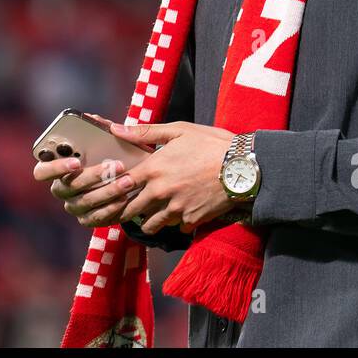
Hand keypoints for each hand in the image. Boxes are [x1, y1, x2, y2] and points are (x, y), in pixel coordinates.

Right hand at [33, 114, 139, 228]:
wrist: (128, 177)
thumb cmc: (111, 153)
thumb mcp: (107, 139)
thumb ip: (100, 129)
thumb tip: (94, 120)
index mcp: (57, 168)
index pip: (41, 172)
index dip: (55, 167)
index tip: (76, 161)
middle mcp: (61, 189)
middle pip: (68, 187)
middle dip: (93, 176)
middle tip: (116, 165)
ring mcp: (74, 206)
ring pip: (85, 202)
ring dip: (108, 191)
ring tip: (128, 181)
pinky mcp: (88, 219)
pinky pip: (96, 218)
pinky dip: (111, 208)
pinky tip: (125, 198)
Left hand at [111, 122, 240, 234]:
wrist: (242, 166)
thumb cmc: (210, 144)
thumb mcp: (179, 130)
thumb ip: (145, 131)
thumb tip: (116, 128)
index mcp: (154, 169)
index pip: (121, 186)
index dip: (115, 189)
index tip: (114, 191)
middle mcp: (160, 192)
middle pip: (131, 210)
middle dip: (127, 210)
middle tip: (128, 208)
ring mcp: (176, 209)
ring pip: (151, 225)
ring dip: (148, 221)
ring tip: (150, 216)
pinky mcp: (192, 220)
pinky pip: (176, 228)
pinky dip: (176, 223)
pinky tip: (179, 215)